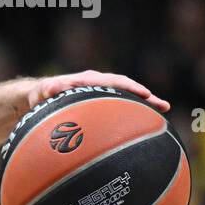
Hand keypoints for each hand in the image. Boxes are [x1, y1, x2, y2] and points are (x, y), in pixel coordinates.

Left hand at [27, 70, 169, 112]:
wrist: (41, 95)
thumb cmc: (41, 95)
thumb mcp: (42, 92)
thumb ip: (48, 89)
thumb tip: (54, 86)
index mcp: (88, 80)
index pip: (113, 81)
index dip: (129, 87)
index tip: (144, 94)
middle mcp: (98, 84)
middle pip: (126, 88)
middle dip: (145, 96)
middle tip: (164, 106)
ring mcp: (101, 93)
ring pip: (126, 97)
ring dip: (144, 104)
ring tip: (163, 113)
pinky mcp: (101, 103)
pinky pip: (119, 106)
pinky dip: (132, 112)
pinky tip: (145, 124)